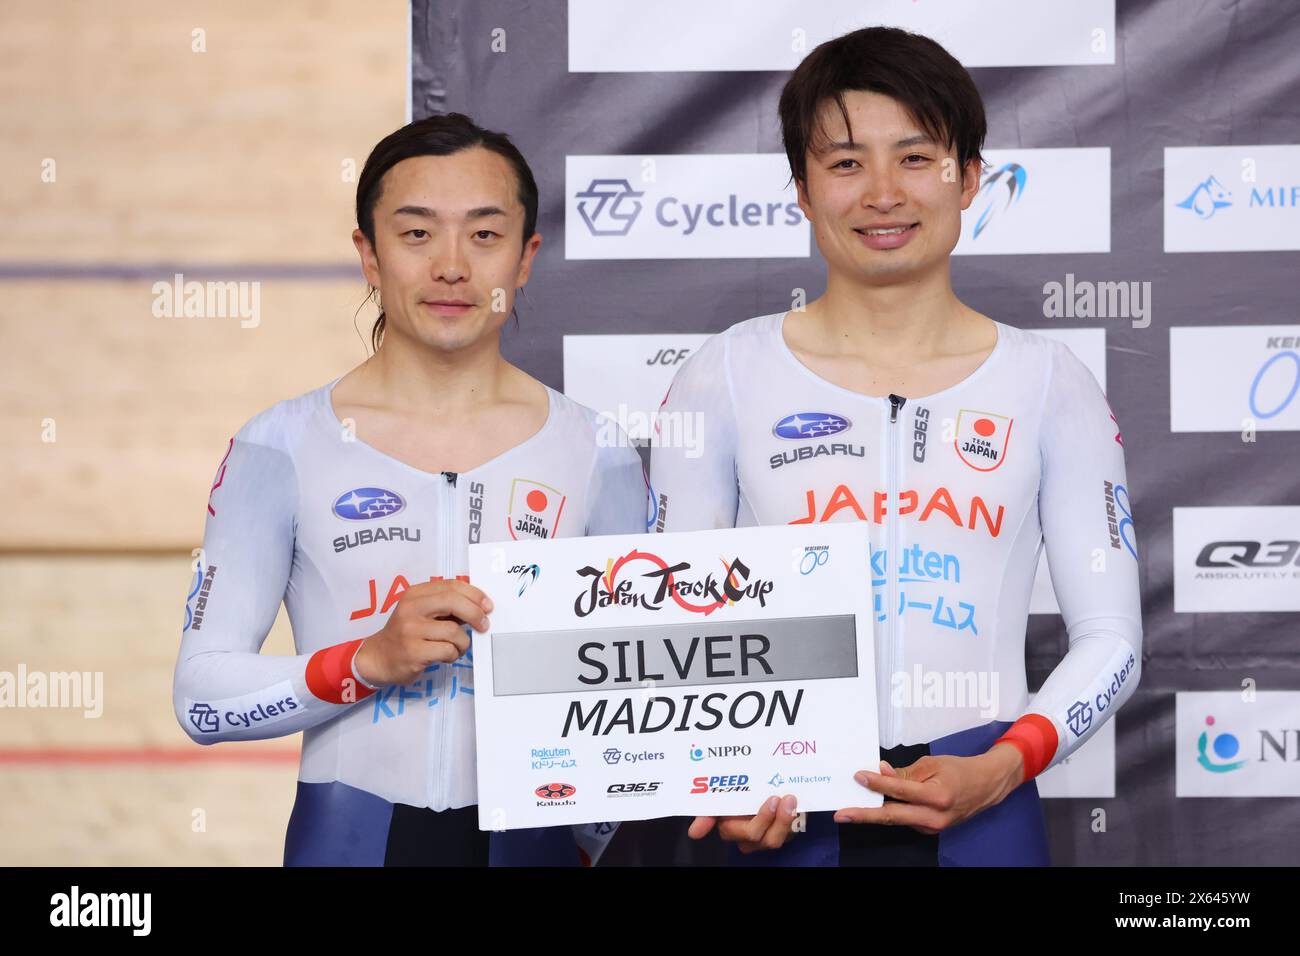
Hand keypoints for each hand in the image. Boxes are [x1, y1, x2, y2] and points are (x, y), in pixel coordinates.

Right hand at [353, 579, 492, 686]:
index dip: (474, 594)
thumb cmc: (408, 633)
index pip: (450, 586)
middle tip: (484, 625)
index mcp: (415, 594)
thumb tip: (480, 605)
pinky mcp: (413, 652)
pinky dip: (453, 654)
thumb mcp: (422, 612)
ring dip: (463, 642)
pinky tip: (446, 655)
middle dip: (475, 613)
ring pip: (453, 631)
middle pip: (452, 602)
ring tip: (457, 646)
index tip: (488, 605)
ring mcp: (410, 631)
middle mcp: (410, 609)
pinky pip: (447, 650)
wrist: (379, 658)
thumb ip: (446, 605)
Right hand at [688, 794, 798, 853]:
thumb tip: (693, 833)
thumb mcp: (728, 795)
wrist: (774, 786)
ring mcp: (768, 836)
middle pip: (755, 836)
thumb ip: (709, 811)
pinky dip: (794, 820)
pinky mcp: (787, 832)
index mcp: (730, 827)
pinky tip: (797, 805)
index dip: (720, 828)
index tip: (702, 827)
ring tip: (790, 800)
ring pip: (774, 838)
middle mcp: (748, 837)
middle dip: (765, 820)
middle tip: (774, 798)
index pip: (726, 829)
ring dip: (784, 820)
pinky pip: (790, 833)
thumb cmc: (747, 792)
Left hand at [833, 744, 1024, 834]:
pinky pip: (905, 820)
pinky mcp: (931, 830)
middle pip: (893, 816)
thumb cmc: (959, 770)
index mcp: (937, 796)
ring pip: (897, 820)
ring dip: (873, 814)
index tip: (858, 777)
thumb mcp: (932, 763)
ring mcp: (933, 827)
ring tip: (850, 808)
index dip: (877, 784)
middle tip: (841, 814)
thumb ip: (906, 773)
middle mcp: (935, 816)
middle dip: (864, 815)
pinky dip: (889, 812)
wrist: (986, 786)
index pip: (900, 791)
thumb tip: (881, 773)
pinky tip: (875, 805)